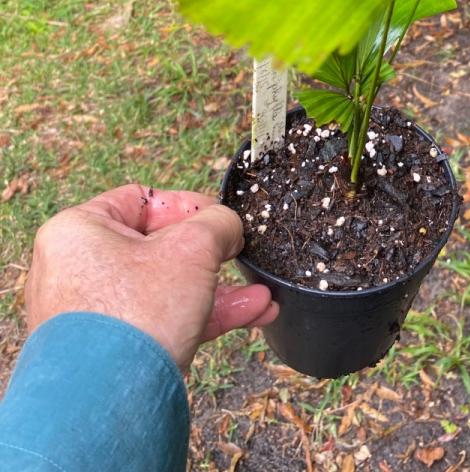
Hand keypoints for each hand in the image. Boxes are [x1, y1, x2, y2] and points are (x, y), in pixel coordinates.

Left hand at [25, 185, 278, 370]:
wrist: (108, 401)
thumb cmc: (137, 312)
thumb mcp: (192, 248)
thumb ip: (218, 223)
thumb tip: (228, 225)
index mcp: (80, 230)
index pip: (141, 200)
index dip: (187, 205)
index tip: (220, 219)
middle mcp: (77, 269)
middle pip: (157, 248)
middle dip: (211, 256)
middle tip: (238, 256)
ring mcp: (91, 314)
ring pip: (165, 289)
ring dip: (218, 291)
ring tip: (261, 297)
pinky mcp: (109, 351)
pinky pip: (161, 321)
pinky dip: (202, 316)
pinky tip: (251, 314)